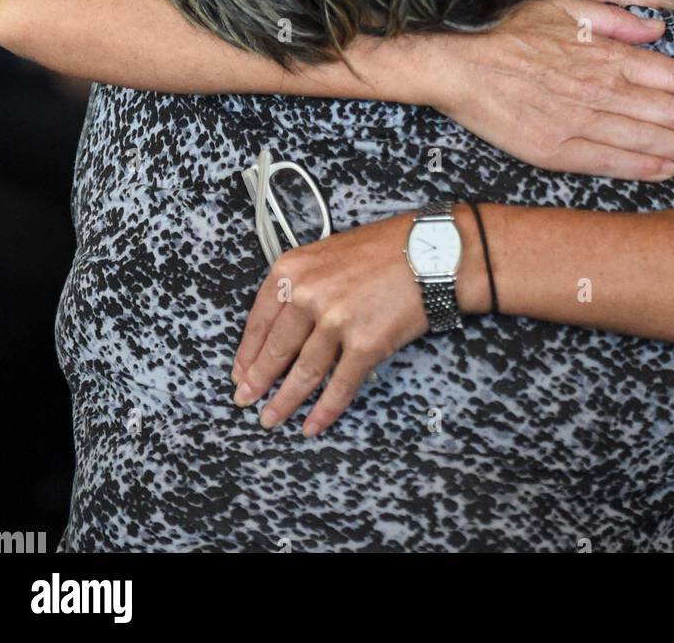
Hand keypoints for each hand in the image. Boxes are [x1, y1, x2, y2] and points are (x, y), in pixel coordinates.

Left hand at [229, 207, 486, 436]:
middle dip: (258, 381)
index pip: (259, 319)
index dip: (248, 351)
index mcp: (294, 269)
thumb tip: (286, 323)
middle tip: (245, 401)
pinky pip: (339, 385)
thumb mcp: (331, 253)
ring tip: (271, 418)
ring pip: (302, 372)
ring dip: (284, 401)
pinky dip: (325, 410)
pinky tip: (312, 425)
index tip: (240, 371)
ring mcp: (335, 321)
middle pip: (276, 349)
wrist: (433, 252)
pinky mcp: (364, 344)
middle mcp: (308, 294)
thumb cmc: (387, 247)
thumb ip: (305, 283)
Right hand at [422, 0, 673, 179]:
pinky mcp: (558, 149)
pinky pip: (611, 160)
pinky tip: (668, 171)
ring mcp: (581, 121)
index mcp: (606, 54)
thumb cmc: (510, 35)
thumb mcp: (564, 8)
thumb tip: (656, 32)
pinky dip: (644, 167)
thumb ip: (615, 21)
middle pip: (671, 112)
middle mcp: (601, 89)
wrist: (462, 67)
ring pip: (647, 139)